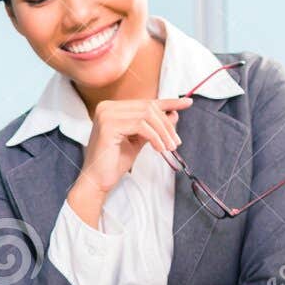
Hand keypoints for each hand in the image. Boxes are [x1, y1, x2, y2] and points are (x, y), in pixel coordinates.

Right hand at [67, 96, 192, 224]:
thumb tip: (174, 113)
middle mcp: (107, 107)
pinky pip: (141, 126)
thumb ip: (153, 126)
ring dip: (163, 132)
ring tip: (170, 147)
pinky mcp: (108, 126)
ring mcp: (106, 115)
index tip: (187, 103)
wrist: (97, 181)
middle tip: (176, 142)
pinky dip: (155, 137)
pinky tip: (160, 149)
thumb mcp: (138, 140)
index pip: (145, 102)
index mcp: (112, 108)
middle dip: (167, 124)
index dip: (168, 103)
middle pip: (148, 107)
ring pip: (147, 115)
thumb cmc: (114, 162)